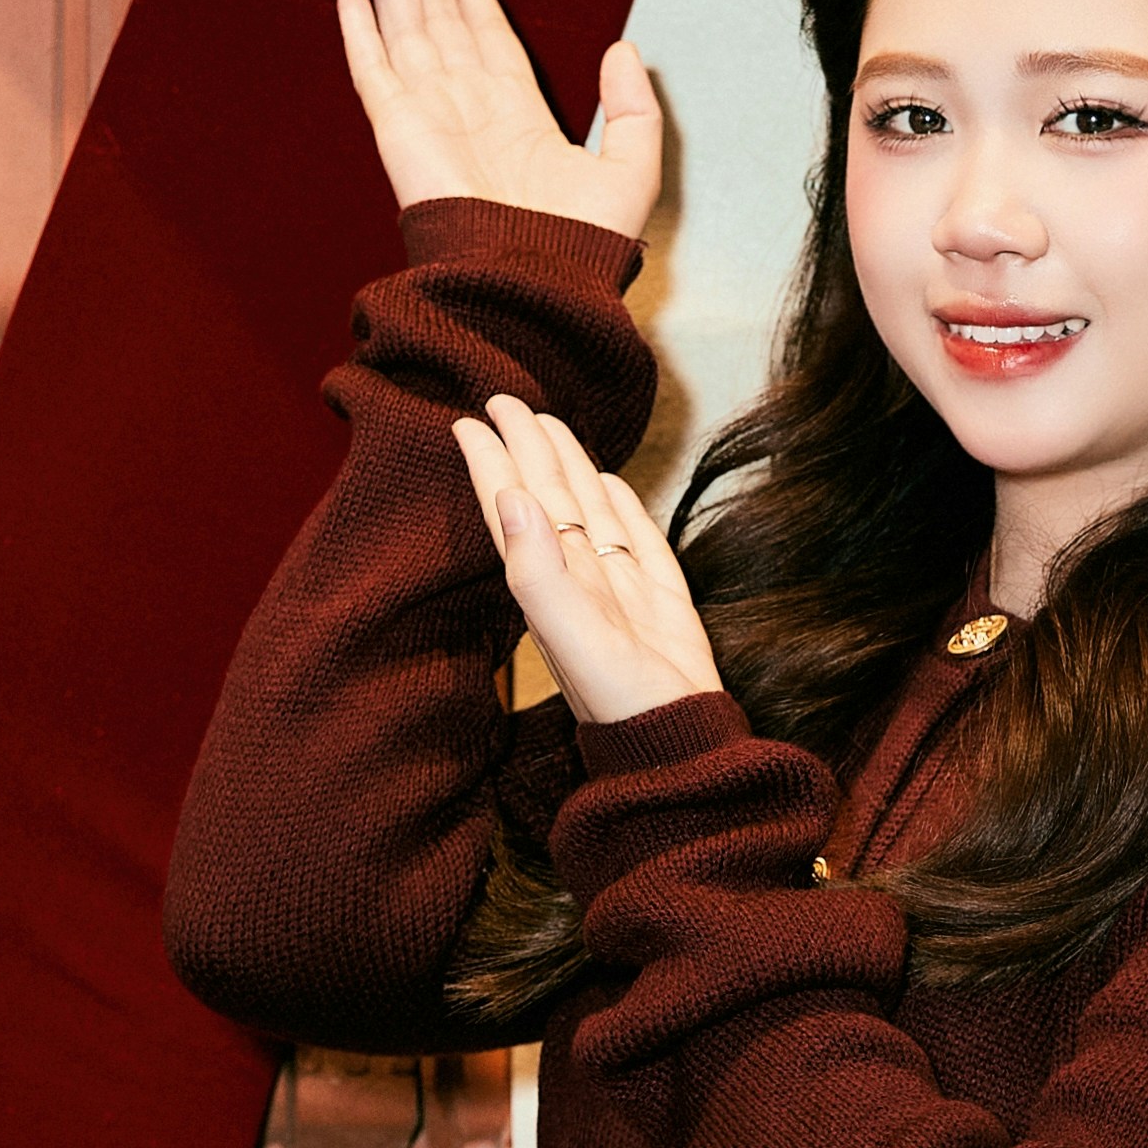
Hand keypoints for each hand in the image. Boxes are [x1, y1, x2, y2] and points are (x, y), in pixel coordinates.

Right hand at [335, 0, 664, 239]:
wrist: (534, 282)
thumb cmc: (580, 244)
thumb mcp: (633, 168)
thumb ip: (633, 107)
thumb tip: (624, 49)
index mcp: (519, 114)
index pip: (487, 34)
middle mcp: (470, 108)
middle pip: (441, 23)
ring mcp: (431, 115)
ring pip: (408, 32)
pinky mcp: (399, 129)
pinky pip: (374, 69)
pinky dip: (360, 32)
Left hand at [451, 396, 721, 727]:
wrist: (679, 748)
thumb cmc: (623, 704)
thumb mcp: (573, 636)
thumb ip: (539, 571)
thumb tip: (510, 496)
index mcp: (550, 585)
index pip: (514, 508)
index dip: (492, 465)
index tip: (468, 420)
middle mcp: (579, 583)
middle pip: (549, 499)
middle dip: (528, 449)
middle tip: (506, 400)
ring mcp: (621, 592)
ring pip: (590, 513)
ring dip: (569, 469)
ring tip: (550, 426)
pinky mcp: (661, 604)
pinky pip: (637, 542)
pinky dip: (622, 508)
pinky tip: (609, 484)